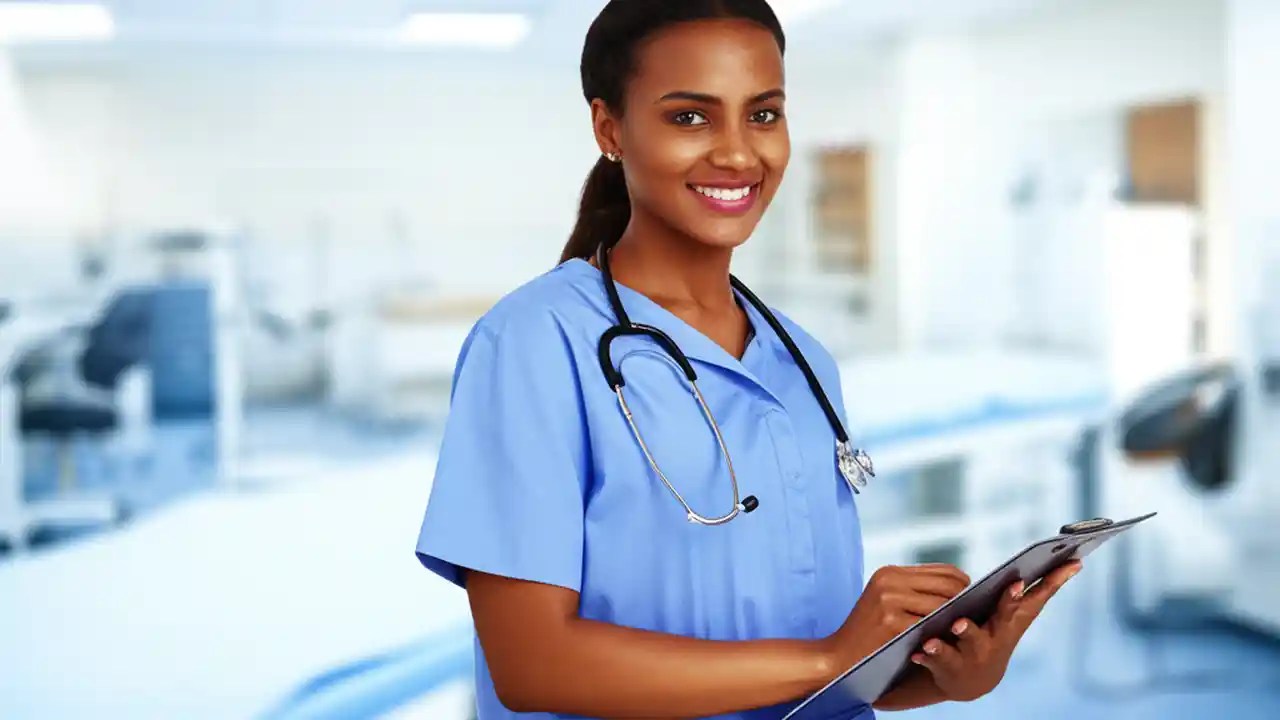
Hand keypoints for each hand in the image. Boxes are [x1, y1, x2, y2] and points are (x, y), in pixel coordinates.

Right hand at [821, 564, 970, 671]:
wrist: (838, 658)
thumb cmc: (869, 634)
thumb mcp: (886, 602)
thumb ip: (916, 592)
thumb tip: (962, 590)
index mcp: (890, 572)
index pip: (944, 571)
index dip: (965, 586)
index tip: (973, 602)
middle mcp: (890, 581)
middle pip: (949, 586)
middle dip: (965, 603)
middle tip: (973, 620)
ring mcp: (890, 600)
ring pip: (944, 606)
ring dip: (955, 620)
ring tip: (961, 631)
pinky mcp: (892, 622)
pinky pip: (931, 626)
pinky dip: (942, 635)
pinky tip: (946, 644)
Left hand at [911, 560, 1082, 701]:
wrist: (968, 681)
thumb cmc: (992, 635)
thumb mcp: (1011, 617)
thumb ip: (1029, 592)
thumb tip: (1072, 560)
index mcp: (1012, 622)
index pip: (1038, 598)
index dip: (1053, 582)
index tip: (1069, 564)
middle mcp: (997, 639)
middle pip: (1006, 617)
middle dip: (1011, 601)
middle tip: (1014, 586)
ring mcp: (974, 655)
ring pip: (971, 642)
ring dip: (966, 631)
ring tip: (957, 622)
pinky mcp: (949, 667)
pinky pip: (937, 660)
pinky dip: (929, 655)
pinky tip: (919, 651)